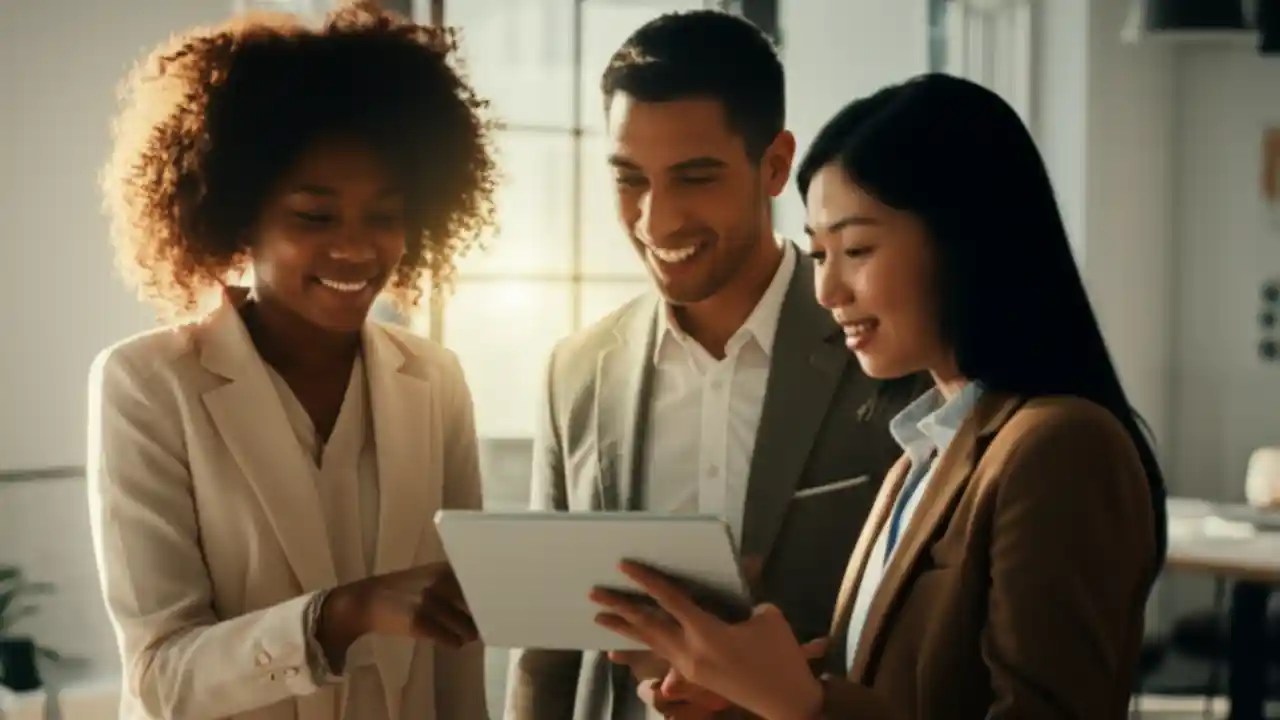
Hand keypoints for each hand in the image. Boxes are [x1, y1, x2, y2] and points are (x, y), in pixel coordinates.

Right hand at [319, 562, 477, 668]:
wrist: (365, 601)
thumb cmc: (401, 590)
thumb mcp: (429, 576)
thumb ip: (454, 583)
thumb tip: (486, 600)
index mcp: (445, 568)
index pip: (481, 583)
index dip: (489, 597)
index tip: (494, 606)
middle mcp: (440, 581)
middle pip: (478, 606)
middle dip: (480, 618)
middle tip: (480, 625)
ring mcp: (430, 602)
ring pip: (467, 627)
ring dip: (467, 634)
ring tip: (462, 635)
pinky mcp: (420, 622)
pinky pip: (451, 639)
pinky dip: (454, 643)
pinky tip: (450, 641)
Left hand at [591, 562, 823, 719]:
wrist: (787, 704)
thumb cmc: (781, 658)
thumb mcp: (767, 618)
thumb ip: (742, 599)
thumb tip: (727, 585)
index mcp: (707, 634)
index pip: (670, 600)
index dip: (646, 580)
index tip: (623, 565)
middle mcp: (689, 652)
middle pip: (647, 625)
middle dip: (620, 608)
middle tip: (594, 593)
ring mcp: (689, 668)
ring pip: (650, 642)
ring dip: (624, 628)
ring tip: (598, 618)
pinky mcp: (694, 676)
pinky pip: (661, 654)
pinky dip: (643, 643)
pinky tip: (627, 644)